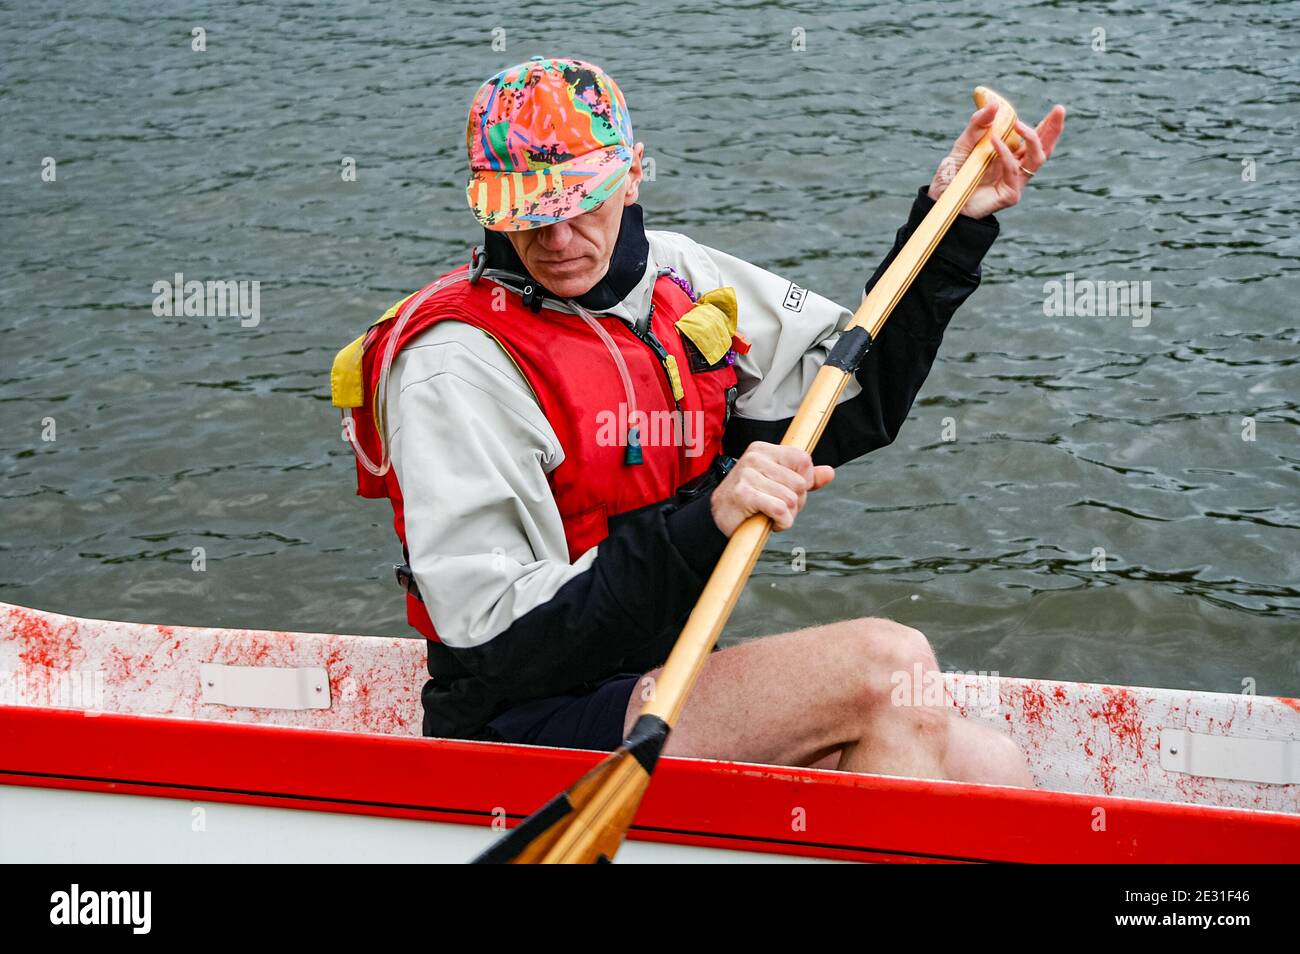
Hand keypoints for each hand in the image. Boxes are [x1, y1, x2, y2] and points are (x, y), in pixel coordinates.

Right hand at [710, 442, 834, 534]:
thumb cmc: (751, 502)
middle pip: (800, 483)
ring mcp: (747, 475)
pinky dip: (780, 523)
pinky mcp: (743, 494)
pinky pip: (780, 510)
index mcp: (764, 450)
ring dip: (787, 516)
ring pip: (791, 499)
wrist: (718, 520)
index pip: (803, 460)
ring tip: (769, 515)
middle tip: (775, 507)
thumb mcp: (780, 486)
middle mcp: (755, 457)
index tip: (787, 492)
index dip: (804, 482)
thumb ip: (805, 478)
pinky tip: (767, 522)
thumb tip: (830, 472)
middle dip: (795, 503)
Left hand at [927, 102, 1066, 218]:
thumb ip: (978, 124)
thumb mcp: (964, 143)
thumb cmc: (953, 174)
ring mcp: (1015, 183)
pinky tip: (994, 140)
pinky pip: (1013, 170)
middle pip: (1044, 149)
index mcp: (1010, 156)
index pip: (1035, 140)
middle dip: (1053, 129)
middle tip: (1059, 110)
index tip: (1057, 109)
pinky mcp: (1009, 195)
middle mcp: (1016, 169)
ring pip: (1036, 159)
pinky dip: (1005, 153)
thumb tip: (994, 104)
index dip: (1048, 126)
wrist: (942, 199)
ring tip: (1018, 123)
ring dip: (1031, 138)